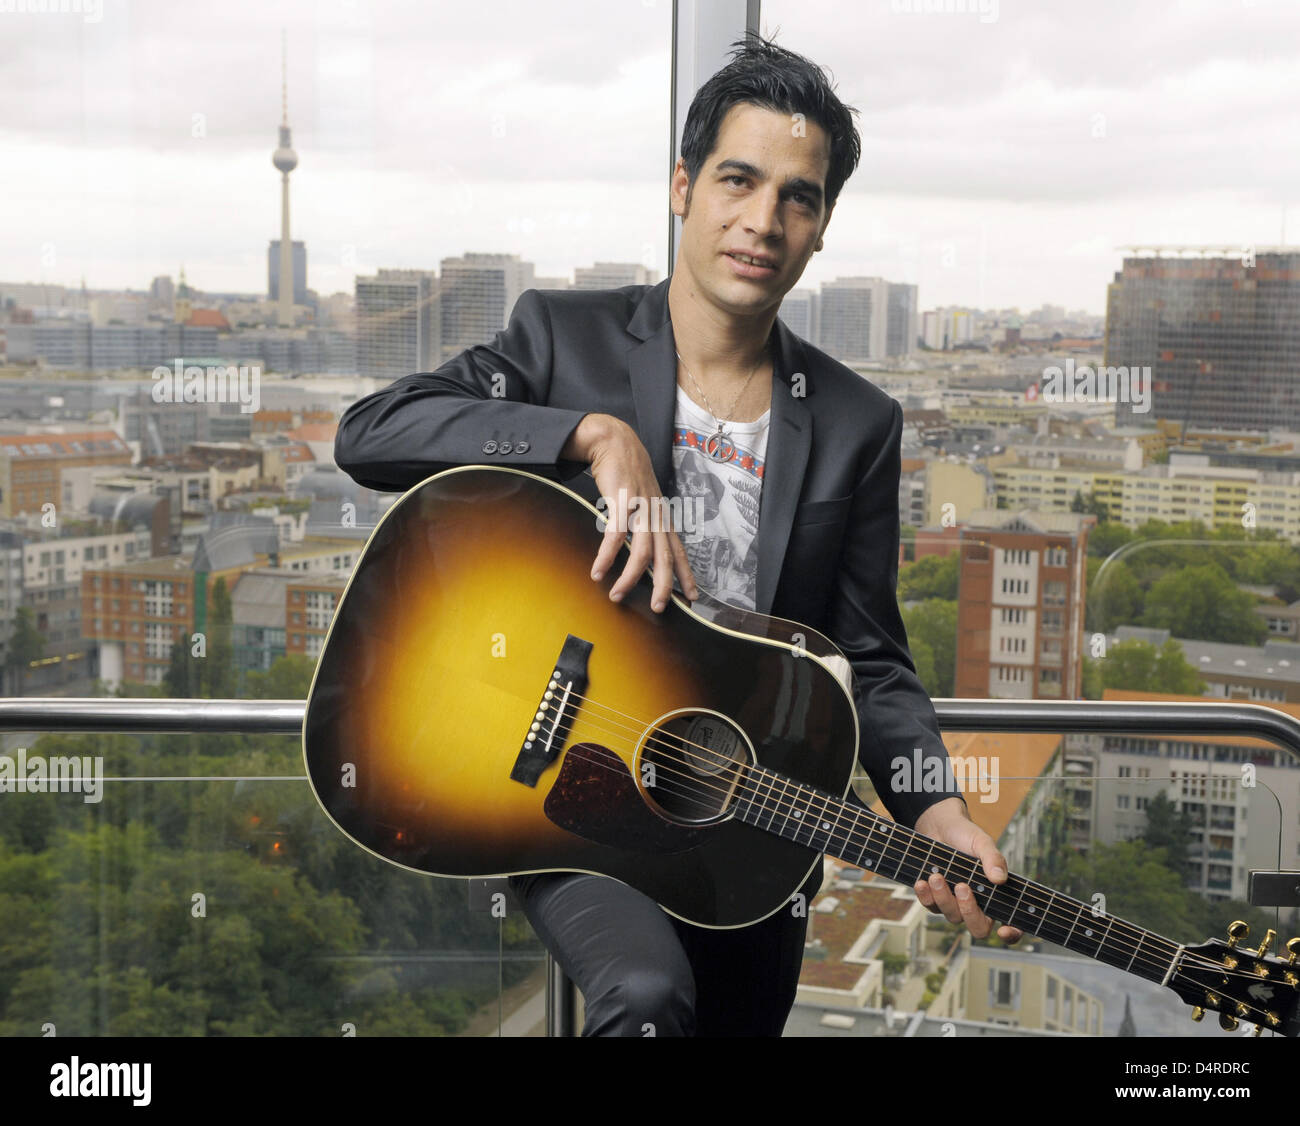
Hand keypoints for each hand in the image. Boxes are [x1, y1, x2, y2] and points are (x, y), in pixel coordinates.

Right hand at [562, 414, 700, 613]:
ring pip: (641, 552)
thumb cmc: (627, 473)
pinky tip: (598, 571)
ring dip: (629, 578)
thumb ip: (644, 521)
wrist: (615, 442)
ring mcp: (640, 509)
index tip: (693, 597)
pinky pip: (615, 536)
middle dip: (664, 586)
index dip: (687, 575)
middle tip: (658, 608)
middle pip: (665, 557)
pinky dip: (607, 556)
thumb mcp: (642, 500)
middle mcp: (656, 515)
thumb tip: (640, 543)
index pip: (679, 551)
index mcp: (662, 517)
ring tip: (616, 595)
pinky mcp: (621, 502)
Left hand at [911, 797, 1022, 943]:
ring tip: (937, 875)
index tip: (1004, 930)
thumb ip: (993, 858)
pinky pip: (931, 907)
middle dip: (970, 912)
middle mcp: (978, 904)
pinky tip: (922, 882)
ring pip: (952, 917)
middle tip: (962, 886)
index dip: (1012, 933)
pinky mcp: (935, 898)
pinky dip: (926, 896)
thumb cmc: (965, 835)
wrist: (939, 826)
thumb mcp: (981, 842)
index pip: (1011, 922)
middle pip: (979, 928)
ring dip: (944, 898)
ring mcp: (956, 903)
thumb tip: (1000, 878)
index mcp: (996, 894)